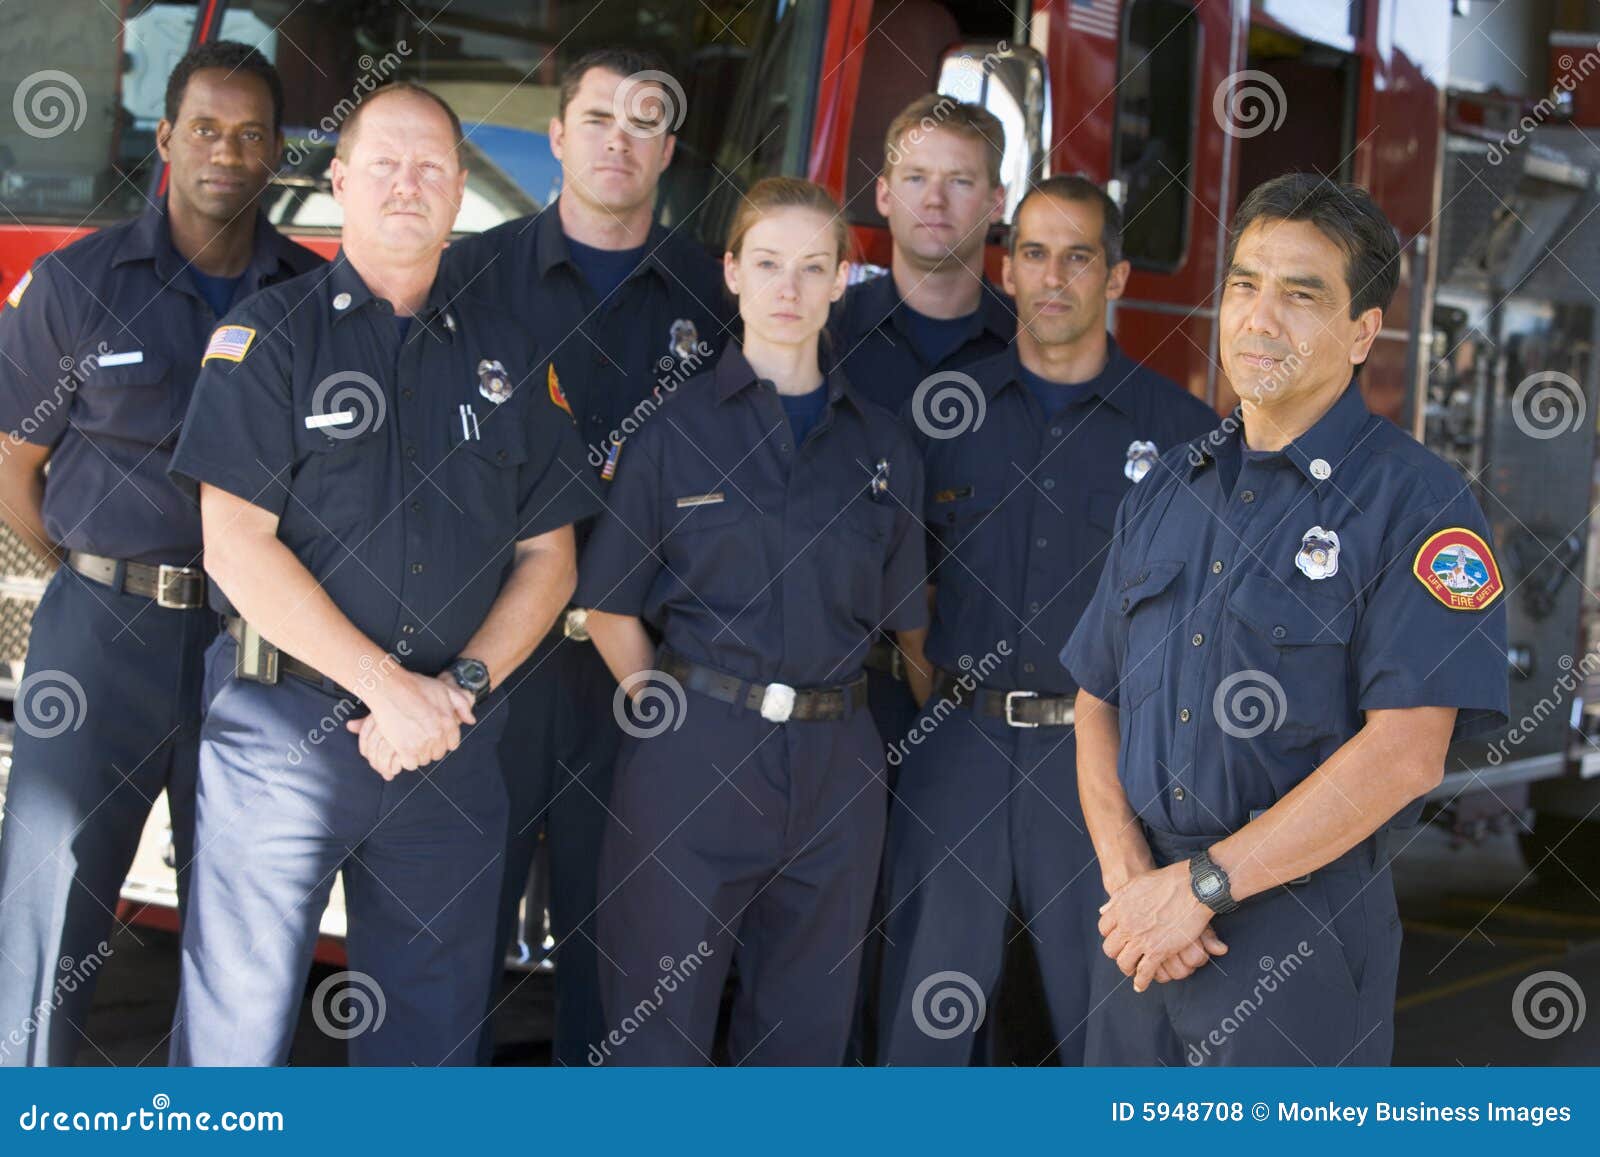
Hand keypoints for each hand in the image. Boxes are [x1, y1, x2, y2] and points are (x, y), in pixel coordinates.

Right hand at [345, 669, 473, 771]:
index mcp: (449, 722)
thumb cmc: (414, 686)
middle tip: (419, 736)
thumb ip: (462, 705)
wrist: (388, 688)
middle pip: (438, 753)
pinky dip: (406, 759)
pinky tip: (402, 747)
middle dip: (430, 746)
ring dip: (418, 753)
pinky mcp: (405, 749)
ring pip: (424, 759)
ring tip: (410, 739)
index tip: (433, 735)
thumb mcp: (444, 689)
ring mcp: (422, 743)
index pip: (452, 744)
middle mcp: (438, 734)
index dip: (443, 740)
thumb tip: (471, 720)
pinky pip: (410, 764)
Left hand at [1098, 861, 1218, 992]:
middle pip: (1111, 949)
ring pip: (1124, 962)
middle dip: (1117, 953)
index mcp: (1119, 910)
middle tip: (1124, 955)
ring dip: (1127, 968)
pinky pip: (1144, 972)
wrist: (1190, 887)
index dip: (1110, 935)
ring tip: (1132, 971)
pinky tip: (1140, 986)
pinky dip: (1141, 982)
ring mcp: (1141, 940)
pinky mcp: (1158, 951)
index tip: (1117, 938)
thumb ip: (1117, 899)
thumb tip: (1102, 911)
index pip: (1104, 929)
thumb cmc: (1165, 882)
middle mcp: (1126, 926)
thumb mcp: (1134, 885)